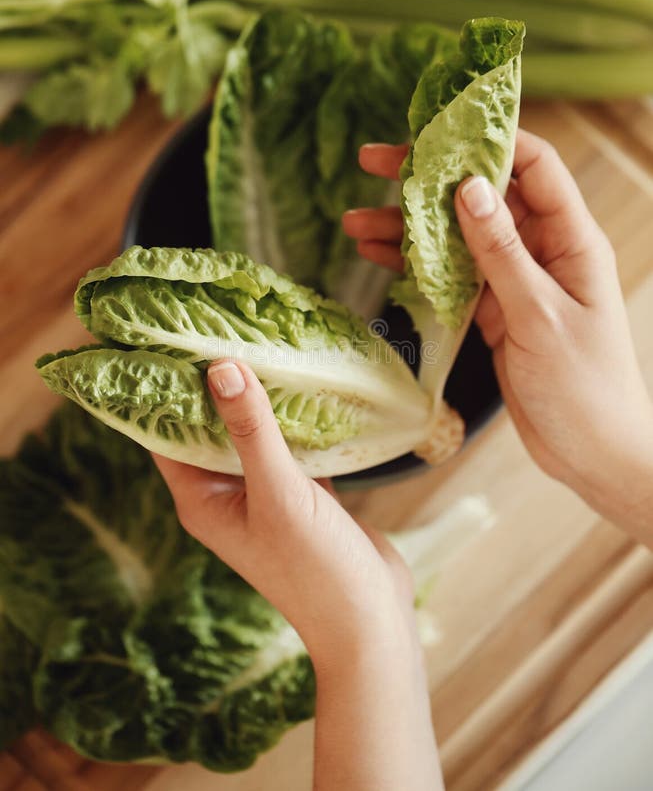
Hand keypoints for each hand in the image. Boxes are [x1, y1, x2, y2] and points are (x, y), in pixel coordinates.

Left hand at [155, 361, 442, 790]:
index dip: (161, 389)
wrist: (371, 621)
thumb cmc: (315, 569)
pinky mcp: (303, 491)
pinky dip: (295, 417)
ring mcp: (266, 492)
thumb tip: (219, 367)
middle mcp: (227, 494)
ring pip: (252, 433)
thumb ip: (251, 431)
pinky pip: (290, 443)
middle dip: (214, 383)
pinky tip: (307, 380)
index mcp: (202, 500)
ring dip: (257, 397)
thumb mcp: (279, 494)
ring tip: (260, 341)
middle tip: (220, 326)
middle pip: (209, 427)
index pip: (165, 434)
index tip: (164, 341)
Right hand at [344, 132, 652, 544]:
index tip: (437, 128)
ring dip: (408, 228)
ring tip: (354, 222)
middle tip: (373, 163)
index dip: (488, 138)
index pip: (533, 166)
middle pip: (482, 196)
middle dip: (429, 179)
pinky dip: (416, 266)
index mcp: (571, 240)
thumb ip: (503, 253)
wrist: (591, 452)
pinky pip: (451, 276)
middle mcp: (542, 250)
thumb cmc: (585, 387)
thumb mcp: (541, 316)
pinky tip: (378, 256)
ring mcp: (515, 280)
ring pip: (457, 238)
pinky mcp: (494, 311)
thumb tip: (470, 188)